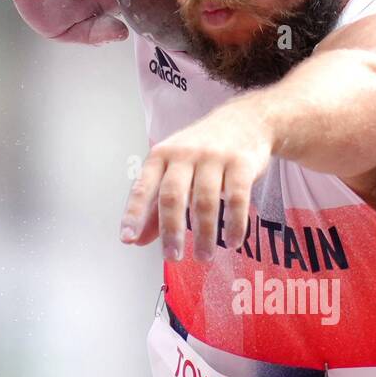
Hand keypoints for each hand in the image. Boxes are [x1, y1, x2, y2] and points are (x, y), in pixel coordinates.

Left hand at [120, 98, 274, 260]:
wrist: (248, 120)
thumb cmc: (205, 150)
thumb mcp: (175, 170)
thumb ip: (156, 205)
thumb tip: (137, 240)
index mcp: (162, 155)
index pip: (144, 187)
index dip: (134, 214)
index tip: (127, 238)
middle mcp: (185, 153)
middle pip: (173, 195)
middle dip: (171, 230)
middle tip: (172, 256)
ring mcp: (214, 157)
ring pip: (205, 201)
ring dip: (204, 234)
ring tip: (203, 256)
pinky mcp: (242, 163)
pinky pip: (237, 199)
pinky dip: (235, 224)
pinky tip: (232, 242)